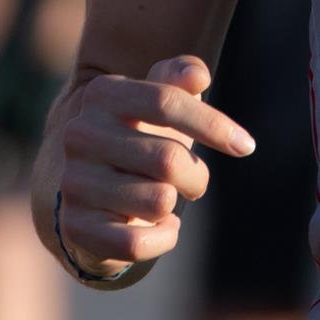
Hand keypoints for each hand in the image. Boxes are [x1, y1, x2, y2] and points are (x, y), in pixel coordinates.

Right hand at [53, 55, 255, 280]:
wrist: (95, 191)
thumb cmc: (143, 137)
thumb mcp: (161, 104)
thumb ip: (179, 80)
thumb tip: (197, 76)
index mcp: (103, 94)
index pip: (166, 101)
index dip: (213, 125)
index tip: (246, 146)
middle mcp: (80, 134)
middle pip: (168, 159)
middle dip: (197, 176)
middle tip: (194, 181)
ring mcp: (74, 181)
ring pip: (158, 202)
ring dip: (174, 206)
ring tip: (164, 199)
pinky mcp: (75, 226)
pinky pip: (136, 243)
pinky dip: (163, 239)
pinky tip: (162, 227)